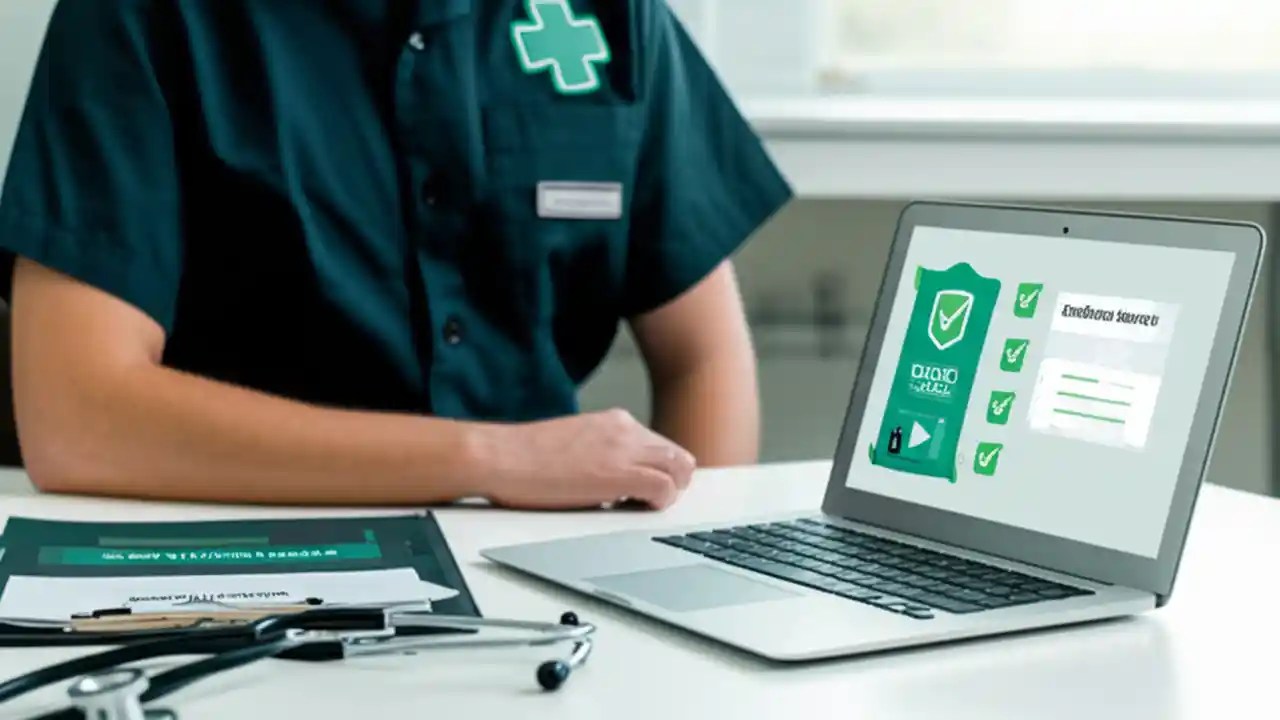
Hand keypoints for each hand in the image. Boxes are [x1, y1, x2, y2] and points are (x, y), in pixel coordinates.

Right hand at [486, 409, 695, 510]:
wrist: (500, 456)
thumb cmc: (524, 457)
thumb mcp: (575, 444)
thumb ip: (602, 452)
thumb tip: (615, 477)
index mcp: (615, 421)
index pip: (660, 445)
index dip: (660, 470)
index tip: (648, 489)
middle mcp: (625, 429)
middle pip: (677, 456)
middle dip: (673, 481)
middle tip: (650, 501)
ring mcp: (625, 449)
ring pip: (679, 469)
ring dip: (669, 491)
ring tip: (641, 507)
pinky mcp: (620, 473)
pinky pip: (664, 489)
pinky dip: (659, 503)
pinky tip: (635, 509)